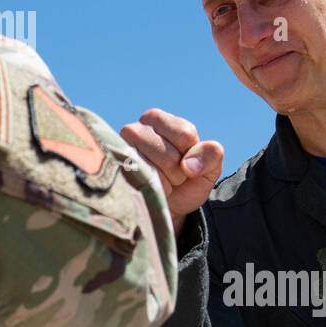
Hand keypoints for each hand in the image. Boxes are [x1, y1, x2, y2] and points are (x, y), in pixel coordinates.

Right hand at [121, 109, 224, 231]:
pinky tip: (146, 188)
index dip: (191, 156)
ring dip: (162, 183)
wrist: (166, 206)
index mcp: (160, 120)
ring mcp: (121, 150)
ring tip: (159, 182)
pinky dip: (150, 190)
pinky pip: (139, 182)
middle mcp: (136, 128)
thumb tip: (189, 165)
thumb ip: (211, 156)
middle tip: (171, 177)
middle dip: (176, 173)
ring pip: (152, 170)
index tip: (186, 163)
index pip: (184, 135)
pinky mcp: (114, 169)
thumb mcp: (209, 168)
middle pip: (167, 155)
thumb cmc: (187, 181)